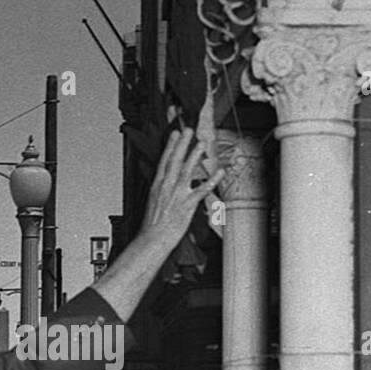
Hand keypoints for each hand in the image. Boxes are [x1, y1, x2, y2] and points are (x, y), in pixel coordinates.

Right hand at [137, 127, 223, 253]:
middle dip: (181, 144)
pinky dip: (211, 180)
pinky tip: (219, 172)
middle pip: (175, 161)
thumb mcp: (152, 202)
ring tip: (201, 144)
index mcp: (157, 185)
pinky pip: (201, 190)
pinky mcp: (186, 204)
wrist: (152, 239)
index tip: (175, 134)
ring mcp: (177, 194)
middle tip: (187, 130)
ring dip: (194, 156)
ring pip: (187, 171)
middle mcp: (166, 186)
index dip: (170, 146)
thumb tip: (165, 183)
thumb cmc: (152, 225)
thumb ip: (160, 190)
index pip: (164, 161)